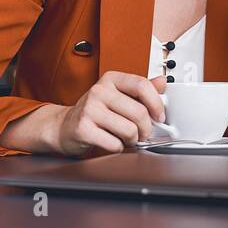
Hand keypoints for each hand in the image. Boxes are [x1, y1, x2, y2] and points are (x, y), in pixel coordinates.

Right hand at [51, 72, 166, 156]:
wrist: (65, 126)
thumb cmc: (95, 111)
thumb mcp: (118, 95)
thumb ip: (140, 90)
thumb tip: (162, 82)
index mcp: (110, 79)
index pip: (142, 85)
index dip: (156, 103)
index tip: (160, 116)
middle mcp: (99, 91)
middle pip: (139, 112)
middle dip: (146, 129)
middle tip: (143, 133)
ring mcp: (89, 109)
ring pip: (129, 130)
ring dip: (132, 140)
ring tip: (126, 138)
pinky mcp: (83, 129)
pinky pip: (115, 144)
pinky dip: (118, 148)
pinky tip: (112, 142)